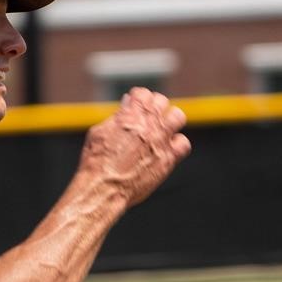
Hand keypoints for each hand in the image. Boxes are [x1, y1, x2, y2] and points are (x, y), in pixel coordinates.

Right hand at [77, 88, 191, 207]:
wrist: (104, 188)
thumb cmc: (96, 163)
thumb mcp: (99, 132)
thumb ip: (115, 118)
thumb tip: (126, 106)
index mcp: (129, 115)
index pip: (143, 94)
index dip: (139, 98)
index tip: (137, 104)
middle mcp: (148, 125)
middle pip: (162, 102)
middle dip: (155, 107)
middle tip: (149, 118)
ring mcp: (160, 141)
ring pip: (178, 117)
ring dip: (171, 121)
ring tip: (163, 130)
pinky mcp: (168, 159)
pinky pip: (184, 144)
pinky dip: (178, 145)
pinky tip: (168, 149)